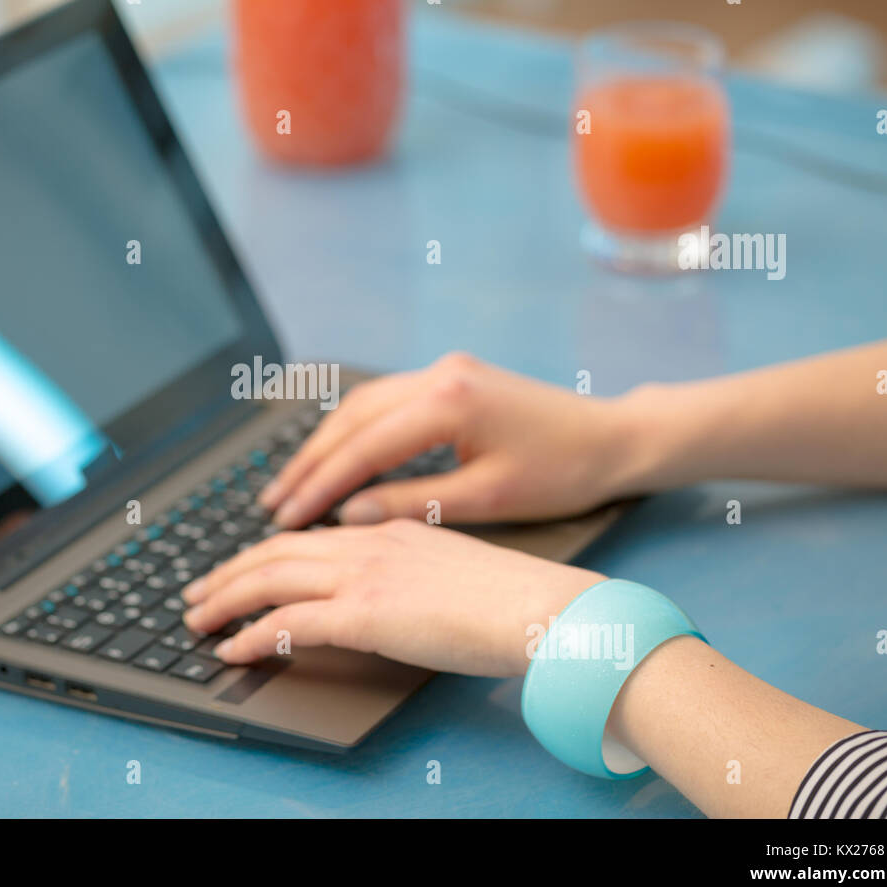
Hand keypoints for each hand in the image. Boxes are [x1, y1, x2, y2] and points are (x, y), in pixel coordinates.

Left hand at [181, 519, 603, 676]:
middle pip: (276, 551)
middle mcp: (369, 543)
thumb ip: (410, 572)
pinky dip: (254, 635)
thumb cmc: (514, 598)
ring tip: (196, 619)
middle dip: (228, 572)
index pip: (310, 537)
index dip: (264, 553)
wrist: (543, 607)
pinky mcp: (366, 613)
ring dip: (226, 599)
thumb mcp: (451, 570)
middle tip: (197, 592)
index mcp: (390, 529)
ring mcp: (365, 575)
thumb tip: (386, 596)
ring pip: (270, 578)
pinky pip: (290, 622)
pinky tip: (234, 649)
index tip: (239, 568)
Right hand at [258, 352, 639, 529]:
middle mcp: (439, 375)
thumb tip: (348, 516)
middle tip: (273, 503)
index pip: (362, 447)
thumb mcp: (486, 500)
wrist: (614, 438)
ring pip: (362, 404)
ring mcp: (444, 370)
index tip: (286, 516)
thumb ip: (410, 504)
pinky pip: (385, 401)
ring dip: (324, 444)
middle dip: (308, 462)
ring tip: (293, 485)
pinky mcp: (451, 377)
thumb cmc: (562, 474)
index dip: (319, 485)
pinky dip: (353, 431)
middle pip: (350, 417)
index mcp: (448, 402)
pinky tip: (335, 457)